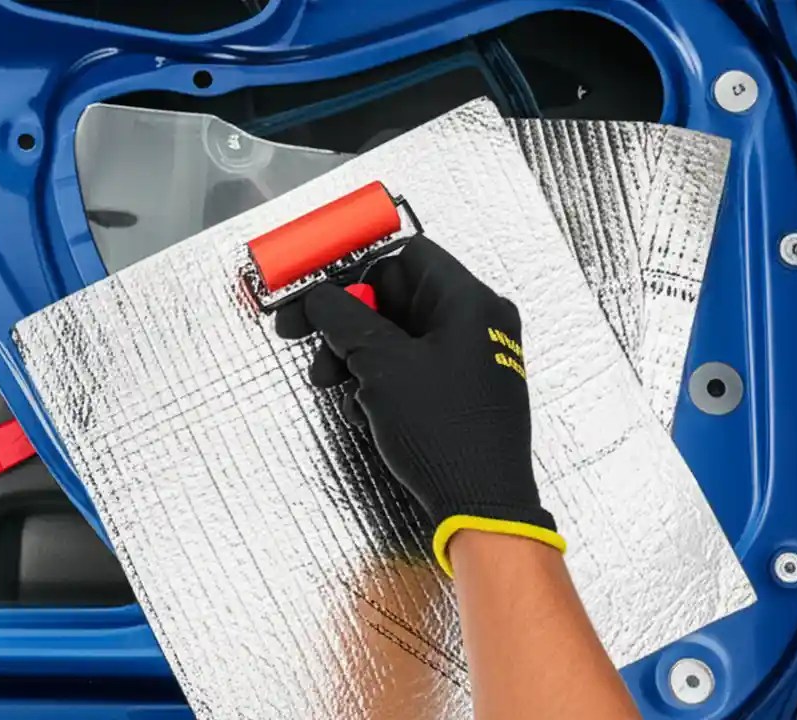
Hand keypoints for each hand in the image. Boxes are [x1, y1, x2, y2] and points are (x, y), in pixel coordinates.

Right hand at [275, 235, 563, 575]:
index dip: (358, 274)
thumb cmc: (445, 434)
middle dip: (350, 324)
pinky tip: (365, 407)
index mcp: (469, 303)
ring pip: (399, 335)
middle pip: (398, 298)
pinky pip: (412, 366)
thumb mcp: (380, 365)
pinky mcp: (462, 389)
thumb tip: (320, 297)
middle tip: (317, 348)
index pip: (406, 257)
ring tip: (337, 386)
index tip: (321, 295)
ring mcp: (472, 357)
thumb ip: (344, 319)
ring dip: (360, 357)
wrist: (479, 502)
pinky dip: (382, 380)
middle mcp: (476, 323)